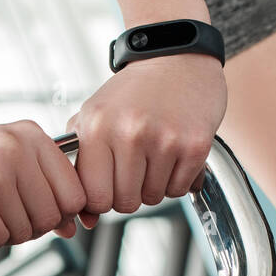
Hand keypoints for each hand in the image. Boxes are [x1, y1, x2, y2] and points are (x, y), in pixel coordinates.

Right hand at [0, 116, 86, 250]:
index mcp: (32, 135)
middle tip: (1, 217)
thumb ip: (44, 188)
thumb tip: (72, 228)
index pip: (75, 195)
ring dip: (5, 235)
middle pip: (52, 216)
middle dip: (29, 228)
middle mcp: (15, 148)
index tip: (32, 212)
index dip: (57, 214)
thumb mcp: (7, 160)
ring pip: (26, 230)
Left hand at [67, 52, 225, 226]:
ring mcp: (165, 139)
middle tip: (135, 169)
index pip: (94, 197)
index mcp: (97, 127)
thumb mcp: (93, 115)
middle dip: (129, 193)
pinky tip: (174, 154)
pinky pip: (180, 189)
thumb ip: (80, 164)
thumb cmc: (131, 93)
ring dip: (155, 185)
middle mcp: (129, 132)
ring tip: (155, 155)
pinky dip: (178, 179)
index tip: (109, 185)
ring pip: (154, 198)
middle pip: (125, 203)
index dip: (102, 198)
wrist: (175, 57)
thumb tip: (82, 219)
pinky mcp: (195, 145)